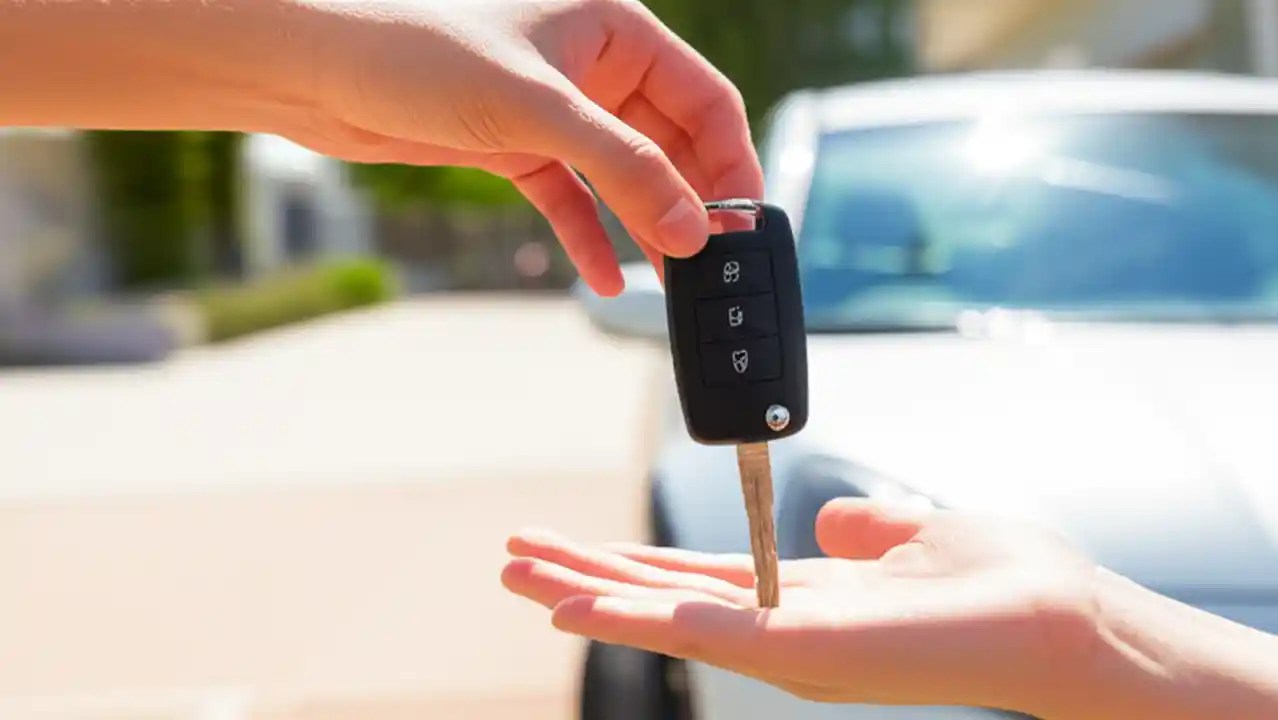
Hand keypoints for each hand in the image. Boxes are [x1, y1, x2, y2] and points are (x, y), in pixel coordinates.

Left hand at [287, 0, 763, 293]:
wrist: (317, 68)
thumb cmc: (418, 48)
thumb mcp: (538, 110)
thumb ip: (624, 169)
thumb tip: (693, 228)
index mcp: (613, 26)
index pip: (703, 97)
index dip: (730, 161)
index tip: (745, 222)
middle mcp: (591, 66)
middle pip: (669, 142)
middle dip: (688, 204)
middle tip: (711, 264)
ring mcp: (554, 110)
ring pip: (623, 176)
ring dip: (645, 228)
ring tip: (671, 281)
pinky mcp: (516, 147)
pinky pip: (572, 198)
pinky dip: (589, 236)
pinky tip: (603, 277)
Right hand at [502, 499, 1103, 716]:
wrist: (1057, 619)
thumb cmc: (1000, 583)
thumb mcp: (911, 533)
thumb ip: (862, 527)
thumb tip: (831, 517)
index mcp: (800, 596)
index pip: (692, 579)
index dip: (626, 564)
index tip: (569, 548)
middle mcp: (782, 626)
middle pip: (661, 597)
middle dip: (584, 577)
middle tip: (509, 559)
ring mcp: (787, 646)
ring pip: (664, 618)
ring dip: (587, 595)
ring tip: (519, 576)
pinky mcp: (801, 653)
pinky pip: (703, 631)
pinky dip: (635, 617)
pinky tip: (581, 603)